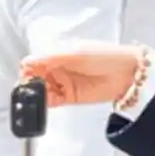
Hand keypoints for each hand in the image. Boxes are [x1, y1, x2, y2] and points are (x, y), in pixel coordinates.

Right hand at [19, 43, 141, 106]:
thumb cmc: (106, 56)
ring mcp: (63, 82)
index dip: (28, 68)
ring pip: (41, 89)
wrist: (128, 74)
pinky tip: (44, 102)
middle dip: (29, 82)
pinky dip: (45, 102)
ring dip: (36, 93)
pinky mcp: (69, 97)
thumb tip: (27, 62)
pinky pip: (51, 101)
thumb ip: (50, 59)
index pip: (35, 60)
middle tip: (29, 87)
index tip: (26, 74)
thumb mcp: (76, 54)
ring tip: (38, 95)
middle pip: (35, 76)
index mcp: (58, 52)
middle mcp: (58, 67)